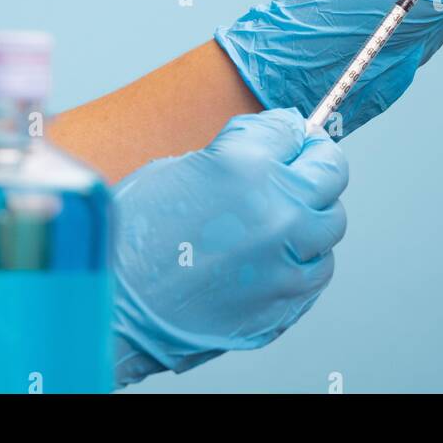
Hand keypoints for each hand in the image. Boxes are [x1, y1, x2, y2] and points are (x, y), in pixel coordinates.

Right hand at [110, 109, 346, 386]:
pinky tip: (275, 256)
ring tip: (280, 219)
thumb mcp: (177, 171)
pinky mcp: (288, 298)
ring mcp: (288, 257)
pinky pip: (318, 268)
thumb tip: (274, 145)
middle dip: (315, 166)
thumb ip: (237, 155)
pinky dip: (304, 257)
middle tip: (302, 168)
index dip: (292, 132)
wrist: (112, 311)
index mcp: (246, 165)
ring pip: (331, 223)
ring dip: (311, 215)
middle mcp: (278, 208)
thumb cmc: (130, 239)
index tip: (291, 136)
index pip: (295, 131)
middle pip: (330, 172)